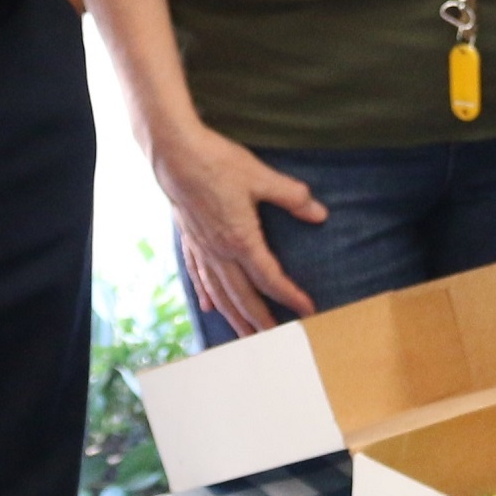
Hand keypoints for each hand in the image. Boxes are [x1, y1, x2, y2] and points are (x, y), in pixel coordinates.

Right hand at [151, 122, 325, 336]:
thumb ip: (291, 197)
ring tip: (246, 336)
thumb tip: (320, 214)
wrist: (175, 154)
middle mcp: (219, 252)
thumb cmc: (218, 162)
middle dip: (260, 320)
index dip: (290, 295)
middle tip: (276, 341)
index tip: (307, 310)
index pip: (270, 277)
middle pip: (242, 296)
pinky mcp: (189, 239)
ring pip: (220, 293)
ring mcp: (202, 248)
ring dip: (234, 317)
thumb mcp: (260, 176)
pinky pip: (198, 275)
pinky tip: (208, 307)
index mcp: (241, 239)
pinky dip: (206, 294)